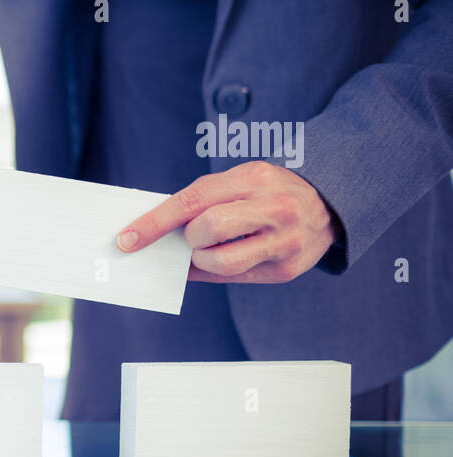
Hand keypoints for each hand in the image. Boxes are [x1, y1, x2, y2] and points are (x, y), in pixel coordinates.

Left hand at [116, 161, 341, 282]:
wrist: (330, 205)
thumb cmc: (267, 192)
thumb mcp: (239, 180)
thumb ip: (201, 200)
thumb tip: (154, 232)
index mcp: (254, 177)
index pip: (191, 201)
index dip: (154, 223)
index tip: (127, 239)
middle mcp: (274, 208)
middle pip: (206, 230)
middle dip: (187, 238)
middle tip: (191, 237)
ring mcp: (283, 242)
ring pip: (220, 262)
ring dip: (201, 259)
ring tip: (207, 248)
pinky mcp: (286, 270)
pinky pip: (233, 278)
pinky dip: (213, 272)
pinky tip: (213, 262)